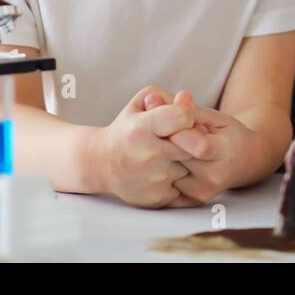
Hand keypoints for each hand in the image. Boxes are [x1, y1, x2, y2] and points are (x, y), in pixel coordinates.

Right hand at [93, 86, 206, 207]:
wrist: (101, 164)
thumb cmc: (127, 129)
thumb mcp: (140, 103)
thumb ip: (164, 96)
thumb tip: (187, 99)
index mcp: (142, 128)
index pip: (183, 117)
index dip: (187, 115)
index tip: (183, 118)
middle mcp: (148, 155)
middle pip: (194, 144)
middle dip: (192, 140)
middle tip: (184, 138)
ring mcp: (154, 179)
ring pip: (192, 167)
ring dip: (187, 161)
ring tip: (171, 155)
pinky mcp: (158, 198)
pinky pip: (186, 187)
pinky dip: (181, 180)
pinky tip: (166, 172)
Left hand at [157, 91, 249, 205]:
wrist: (244, 162)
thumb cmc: (228, 134)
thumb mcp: (214, 116)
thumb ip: (187, 110)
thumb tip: (154, 98)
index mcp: (224, 152)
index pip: (198, 145)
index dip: (177, 132)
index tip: (161, 120)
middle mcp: (214, 177)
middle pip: (178, 159)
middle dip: (163, 143)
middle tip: (155, 132)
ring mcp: (202, 192)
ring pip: (168, 173)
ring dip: (161, 159)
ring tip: (162, 147)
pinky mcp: (192, 201)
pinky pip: (168, 185)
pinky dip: (163, 172)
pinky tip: (164, 161)